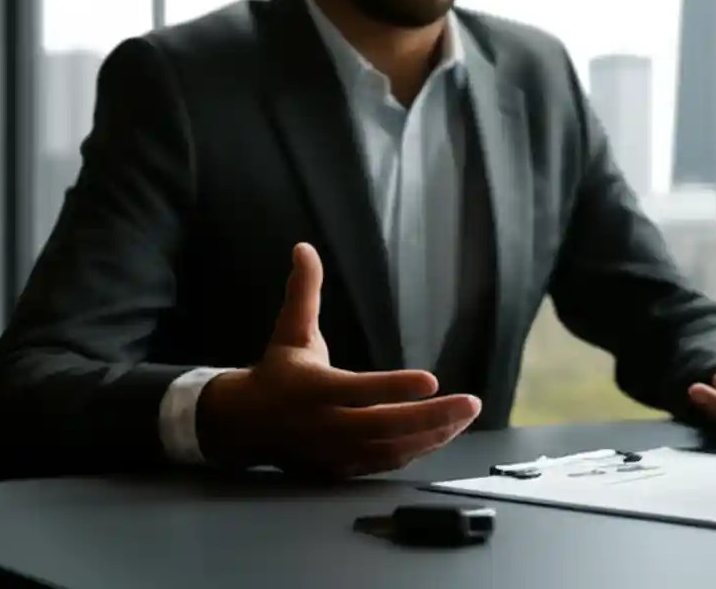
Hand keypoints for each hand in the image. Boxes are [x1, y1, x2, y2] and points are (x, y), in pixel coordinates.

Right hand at [197, 243, 480, 477]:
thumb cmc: (276, 373)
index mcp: (313, 389)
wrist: (243, 427)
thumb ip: (303, 292)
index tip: (432, 380)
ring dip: (433, 434)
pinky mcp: (341, 468)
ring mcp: (334, 452)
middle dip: (432, 417)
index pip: (360, 390)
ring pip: (391, 448)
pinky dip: (417, 450)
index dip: (395, 387)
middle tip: (472, 403)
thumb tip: (304, 248)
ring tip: (466, 416)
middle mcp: (325, 424)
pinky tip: (443, 433)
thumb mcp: (289, 331)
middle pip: (385, 426)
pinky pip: (385, 463)